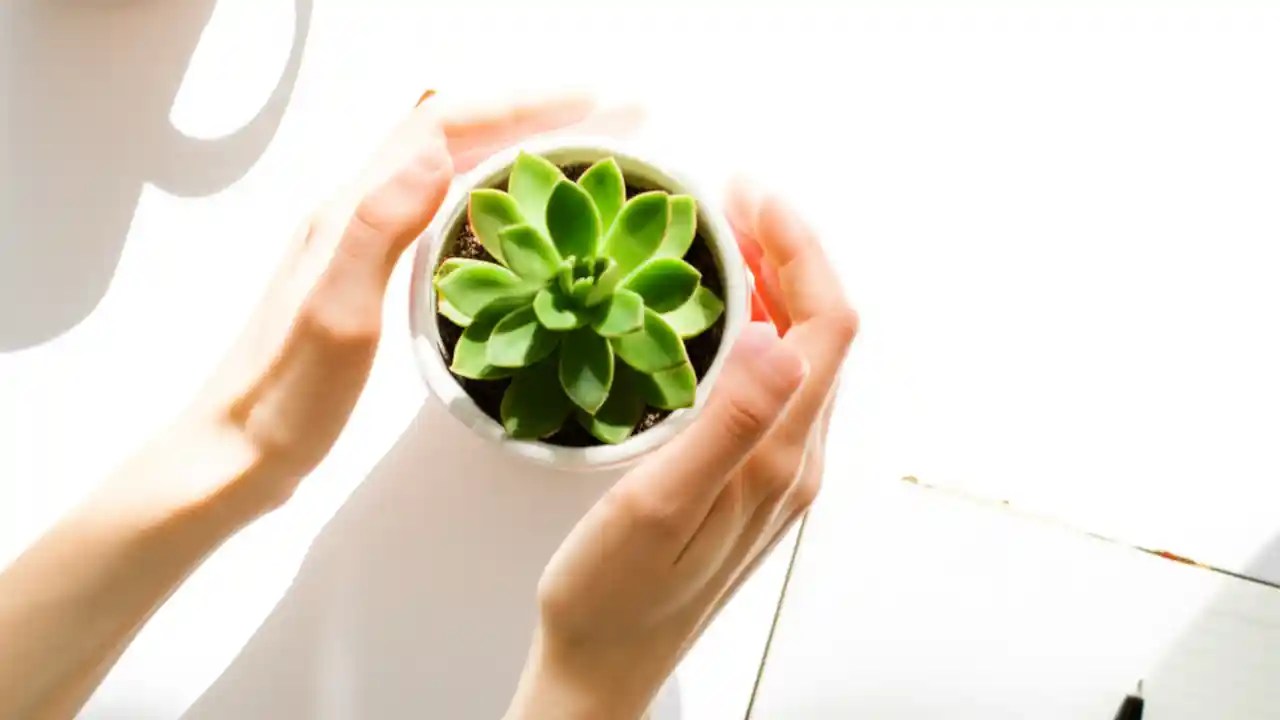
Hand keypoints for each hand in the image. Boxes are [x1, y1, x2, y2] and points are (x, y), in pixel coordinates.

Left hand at [167, 92, 632, 521]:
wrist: (235, 451)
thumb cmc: (287, 396)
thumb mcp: (339, 313)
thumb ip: (381, 227)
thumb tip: (438, 148)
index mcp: (350, 210)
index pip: (442, 123)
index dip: (517, 102)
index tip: (589, 102)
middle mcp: (352, 211)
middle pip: (444, 130)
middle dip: (523, 109)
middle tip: (599, 115)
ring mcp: (356, 240)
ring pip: (440, 162)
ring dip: (505, 140)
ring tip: (569, 147)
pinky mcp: (364, 271)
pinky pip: (436, 203)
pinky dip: (485, 185)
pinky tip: (510, 215)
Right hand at [505, 188, 857, 719]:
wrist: (601, 666)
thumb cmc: (613, 599)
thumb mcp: (658, 507)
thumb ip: (725, 425)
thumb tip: (777, 339)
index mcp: (780, 459)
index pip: (826, 327)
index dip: (801, 250)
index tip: (753, 197)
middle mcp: (794, 462)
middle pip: (824, 333)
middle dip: (790, 253)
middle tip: (733, 201)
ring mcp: (777, 473)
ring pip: (802, 356)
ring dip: (776, 287)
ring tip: (724, 240)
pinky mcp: (752, 481)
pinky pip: (775, 384)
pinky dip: (756, 329)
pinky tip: (716, 318)